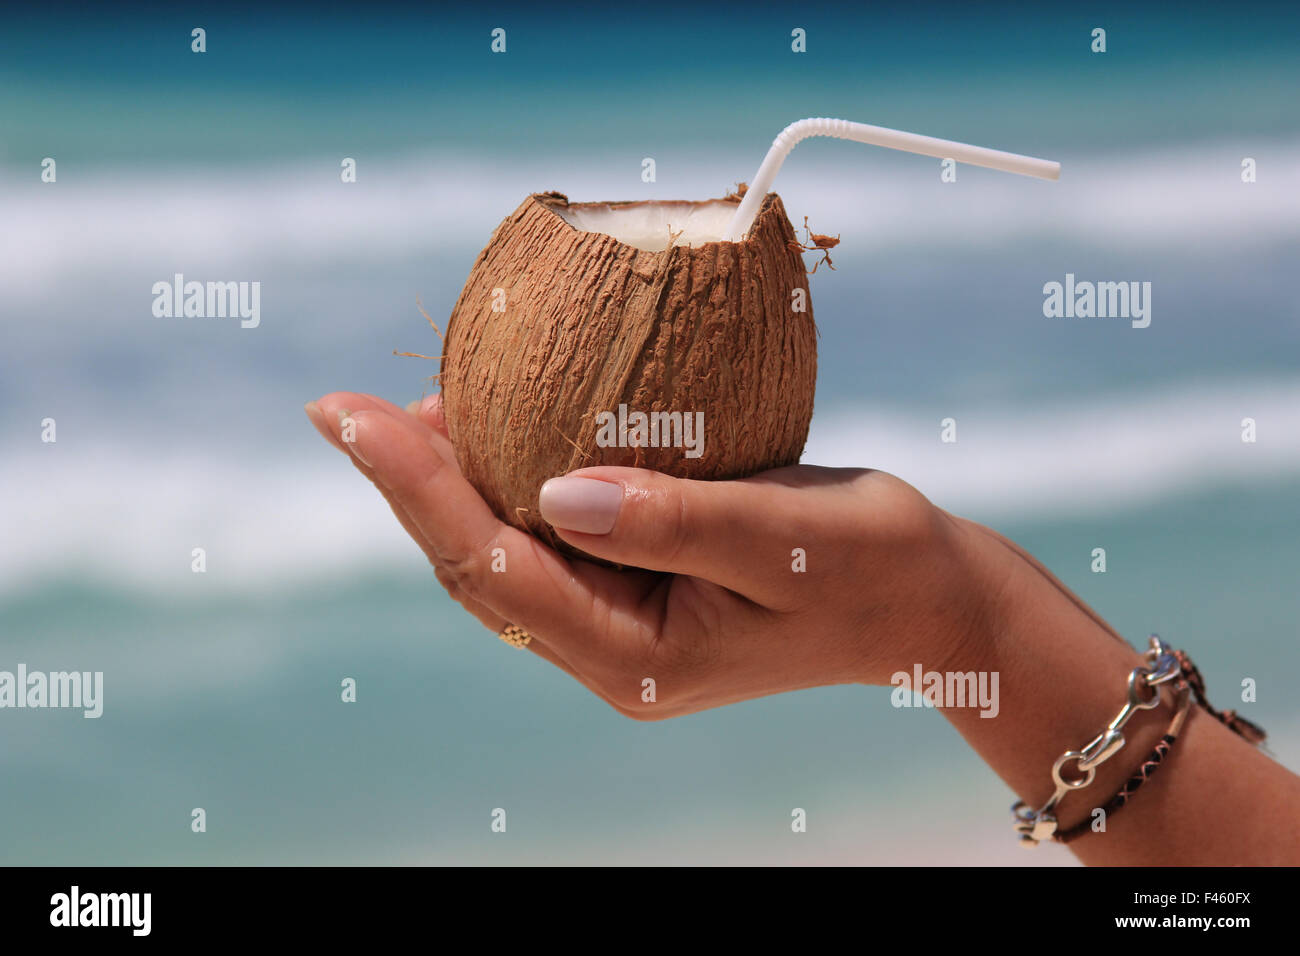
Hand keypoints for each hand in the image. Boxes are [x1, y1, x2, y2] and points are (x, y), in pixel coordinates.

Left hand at [305, 391, 992, 718]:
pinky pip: (546, 537)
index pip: (493, 568)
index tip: (348, 414)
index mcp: (635, 657)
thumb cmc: (869, 565)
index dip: (414, 487)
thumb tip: (551, 492)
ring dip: (450, 482)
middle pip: (476, 567)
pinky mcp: (636, 589)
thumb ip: (670, 520)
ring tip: (406, 407)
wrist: (922, 599)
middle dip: (409, 484)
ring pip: (503, 554)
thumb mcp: (782, 538)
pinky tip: (496, 425)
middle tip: (346, 405)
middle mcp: (610, 651)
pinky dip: (509, 480)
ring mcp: (620, 624)